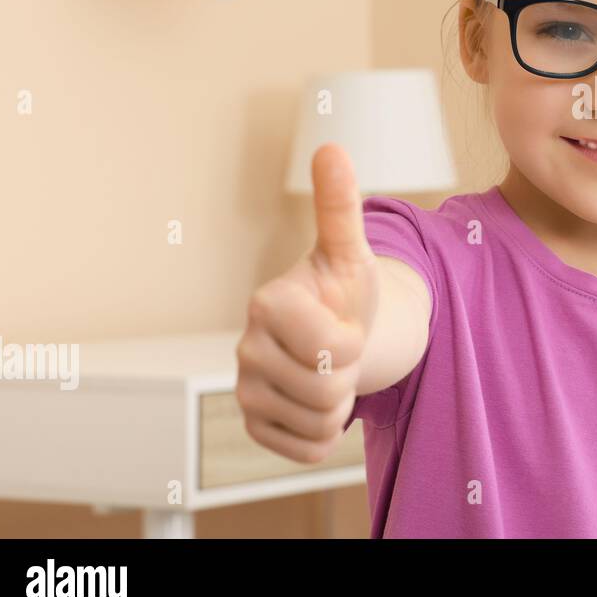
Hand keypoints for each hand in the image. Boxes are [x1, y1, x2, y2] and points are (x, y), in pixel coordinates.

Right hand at [235, 143, 379, 461]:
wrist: (336, 330)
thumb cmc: (343, 290)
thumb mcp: (350, 251)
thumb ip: (339, 205)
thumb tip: (331, 147)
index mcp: (266, 304)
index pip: (334, 350)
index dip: (353, 341)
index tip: (340, 320)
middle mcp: (243, 349)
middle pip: (327, 391)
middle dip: (348, 372)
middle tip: (337, 348)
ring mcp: (243, 390)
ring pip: (320, 422)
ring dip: (340, 401)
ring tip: (327, 367)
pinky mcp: (254, 424)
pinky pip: (308, 449)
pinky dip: (325, 431)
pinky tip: (314, 397)